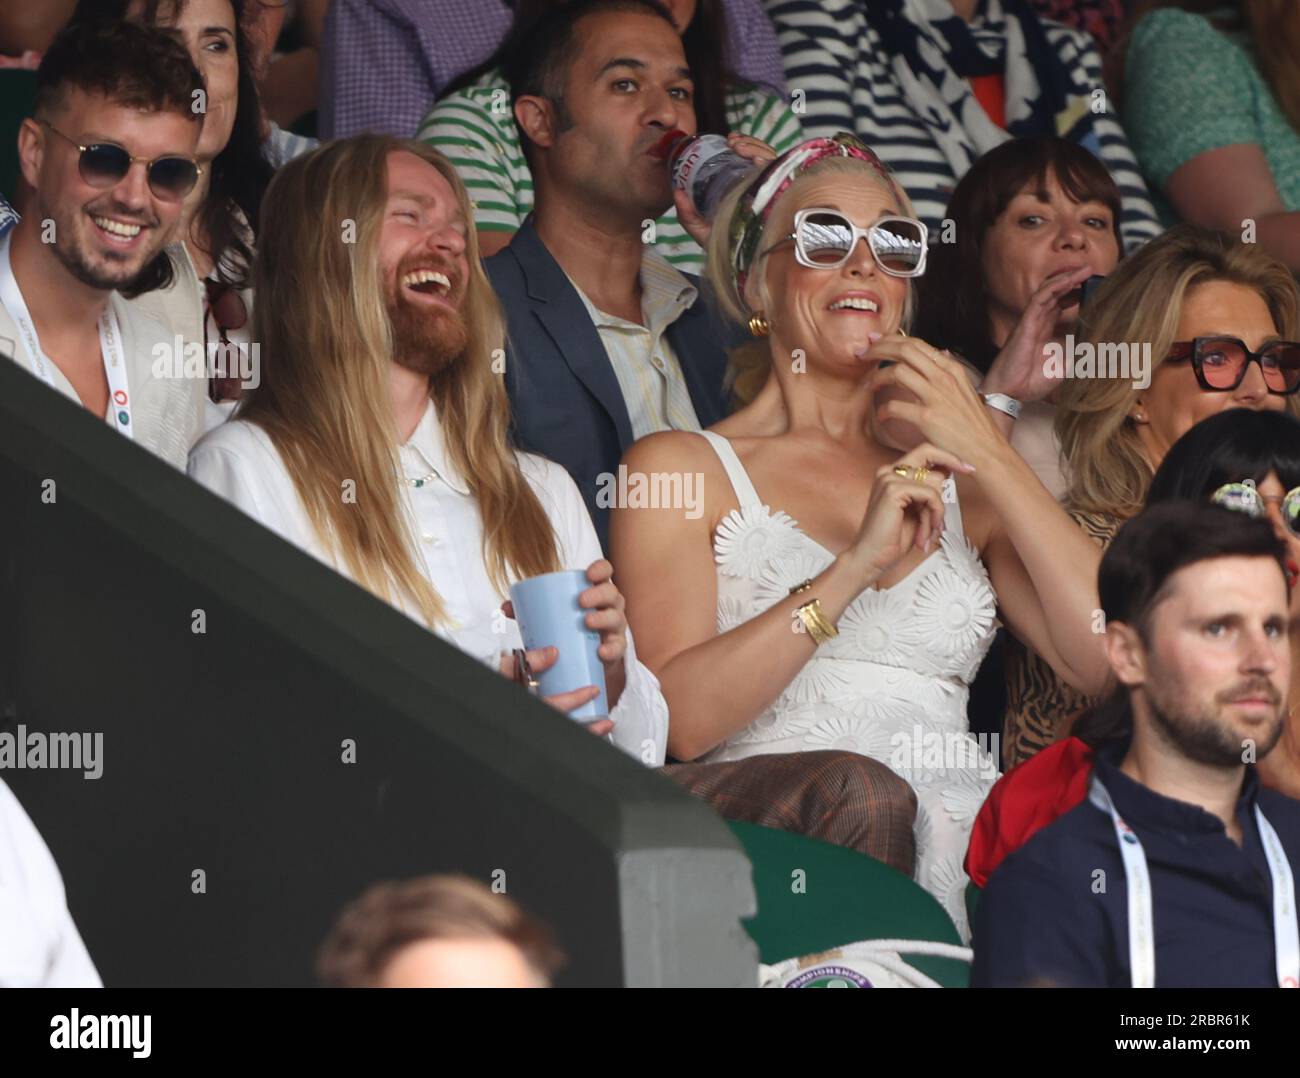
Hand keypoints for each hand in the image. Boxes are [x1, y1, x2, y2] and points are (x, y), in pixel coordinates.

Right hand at [496, 646, 615, 737]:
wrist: (481, 689)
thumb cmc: (493, 676)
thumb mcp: (508, 665)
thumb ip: (529, 659)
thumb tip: (554, 653)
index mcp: (522, 702)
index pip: (551, 705)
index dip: (574, 700)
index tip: (593, 690)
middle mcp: (529, 718)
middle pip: (561, 727)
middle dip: (587, 727)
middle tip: (606, 720)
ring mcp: (532, 725)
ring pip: (562, 735)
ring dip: (585, 734)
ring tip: (604, 728)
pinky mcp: (537, 726)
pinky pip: (560, 735)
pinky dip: (577, 734)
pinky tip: (591, 731)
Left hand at [498, 557, 628, 714]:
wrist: (587, 657)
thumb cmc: (570, 627)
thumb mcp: (555, 614)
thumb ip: (530, 609)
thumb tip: (505, 607)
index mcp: (596, 591)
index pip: (605, 572)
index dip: (600, 569)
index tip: (588, 574)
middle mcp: (610, 606)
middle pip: (612, 593)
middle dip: (598, 594)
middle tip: (581, 601)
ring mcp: (615, 627)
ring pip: (617, 618)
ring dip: (603, 618)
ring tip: (587, 622)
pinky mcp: (616, 647)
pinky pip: (618, 647)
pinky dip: (610, 648)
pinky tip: (600, 651)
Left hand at [672, 132, 777, 246]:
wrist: (743, 267)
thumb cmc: (725, 249)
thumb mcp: (701, 230)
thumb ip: (687, 214)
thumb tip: (676, 191)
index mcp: (746, 191)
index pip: (749, 161)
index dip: (743, 145)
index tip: (729, 141)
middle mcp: (762, 189)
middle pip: (761, 156)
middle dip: (748, 142)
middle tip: (733, 142)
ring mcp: (774, 191)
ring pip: (771, 160)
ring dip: (755, 147)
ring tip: (739, 147)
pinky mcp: (784, 195)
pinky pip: (781, 173)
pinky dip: (769, 161)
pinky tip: (755, 158)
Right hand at [848, 442, 974, 584]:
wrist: (870, 558)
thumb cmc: (891, 539)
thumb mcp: (918, 510)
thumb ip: (928, 491)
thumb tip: (948, 472)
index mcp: (891, 474)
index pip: (924, 452)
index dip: (947, 456)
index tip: (967, 467)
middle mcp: (887, 471)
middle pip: (929, 452)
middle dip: (949, 474)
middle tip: (958, 491)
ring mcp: (889, 478)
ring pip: (935, 482)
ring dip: (937, 512)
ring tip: (928, 532)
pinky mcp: (893, 490)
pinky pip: (931, 495)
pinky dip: (935, 515)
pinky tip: (926, 532)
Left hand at [866, 334, 1008, 470]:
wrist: (987, 451)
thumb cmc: (973, 425)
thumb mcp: (965, 390)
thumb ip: (949, 373)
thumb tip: (940, 353)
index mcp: (951, 369)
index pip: (916, 344)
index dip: (890, 339)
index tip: (873, 340)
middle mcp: (944, 377)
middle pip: (904, 350)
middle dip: (878, 349)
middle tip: (862, 354)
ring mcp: (936, 396)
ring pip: (897, 372)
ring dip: (877, 377)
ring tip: (869, 385)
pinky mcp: (928, 417)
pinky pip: (895, 406)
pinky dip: (884, 410)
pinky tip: (882, 416)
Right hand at [980, 265, 1095, 402]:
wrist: (1012, 392)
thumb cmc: (1033, 381)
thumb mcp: (1068, 365)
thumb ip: (1083, 353)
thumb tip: (1108, 346)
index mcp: (1048, 331)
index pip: (1064, 305)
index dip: (1079, 295)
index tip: (1098, 289)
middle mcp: (1040, 322)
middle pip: (1058, 294)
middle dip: (1075, 282)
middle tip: (1094, 273)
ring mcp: (1032, 320)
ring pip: (1049, 291)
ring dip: (1067, 278)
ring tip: (1085, 269)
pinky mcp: (1026, 321)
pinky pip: (1040, 298)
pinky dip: (1054, 286)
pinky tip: (1069, 279)